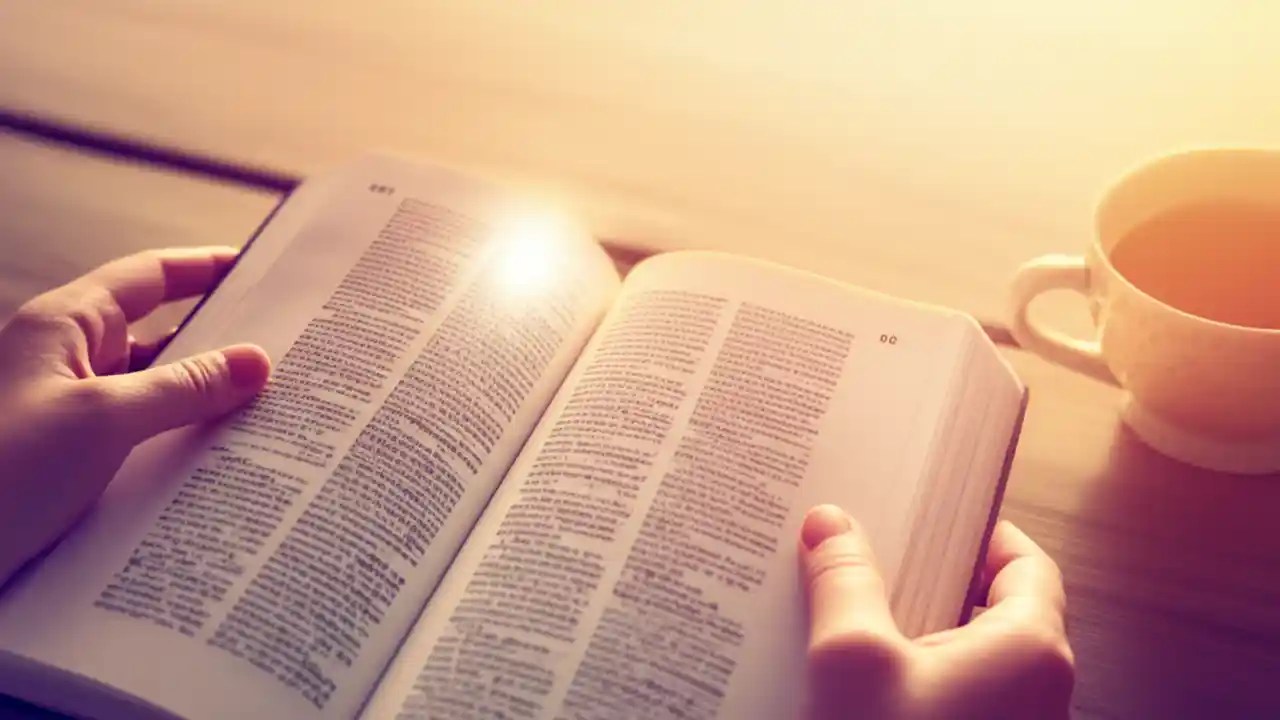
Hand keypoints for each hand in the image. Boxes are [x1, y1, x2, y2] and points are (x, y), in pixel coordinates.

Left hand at [0, 248, 269, 584]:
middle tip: (287, 352)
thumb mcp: (104, 421)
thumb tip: (254, 362)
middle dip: (219, 343)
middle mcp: (62, 360)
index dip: (207, 268)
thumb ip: (184, 388)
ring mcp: (64, 410)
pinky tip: (219, 462)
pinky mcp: (66, 460)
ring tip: (269, 410)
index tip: (265, 273)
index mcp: (63, 325)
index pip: (150, 275)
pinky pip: (137, 436)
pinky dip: (177, 441)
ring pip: (150, 390)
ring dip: (201, 400)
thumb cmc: (0, 472)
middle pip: (158, 334)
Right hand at [800, 505, 1073, 719]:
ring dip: (908, 630)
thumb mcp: (852, 662)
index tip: (926, 515)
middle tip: (868, 551)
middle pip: (990, 607)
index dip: (976, 532)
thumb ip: (843, 582)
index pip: (1024, 563)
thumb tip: (828, 522)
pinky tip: (849, 677)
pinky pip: (947, 700)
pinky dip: (906, 677)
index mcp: (1031, 648)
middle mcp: (1035, 689)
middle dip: (925, 578)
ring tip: (845, 608)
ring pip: (964, 658)